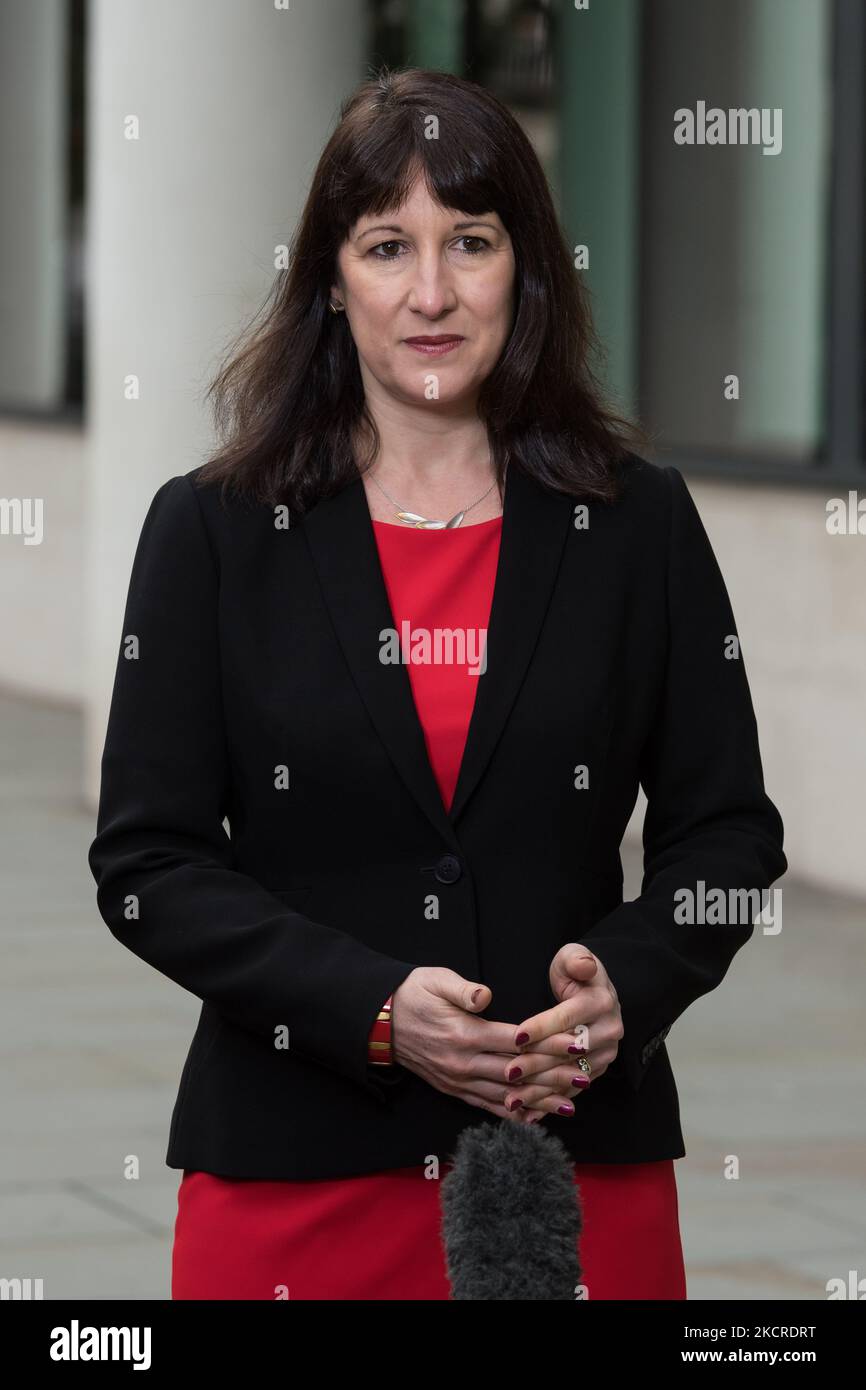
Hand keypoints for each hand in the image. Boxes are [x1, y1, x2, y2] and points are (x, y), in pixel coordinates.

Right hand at [390, 967, 577, 1123]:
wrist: (381, 1022)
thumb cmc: (413, 994)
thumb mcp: (434, 980)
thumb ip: (463, 989)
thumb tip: (486, 996)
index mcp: (463, 1034)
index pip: (516, 1042)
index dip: (548, 1044)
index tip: (575, 1043)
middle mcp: (463, 1063)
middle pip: (517, 1074)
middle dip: (553, 1076)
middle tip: (585, 1076)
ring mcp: (458, 1080)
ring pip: (506, 1096)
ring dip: (540, 1101)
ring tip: (571, 1104)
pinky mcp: (453, 1089)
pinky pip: (487, 1106)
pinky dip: (513, 1113)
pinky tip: (535, 1117)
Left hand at [500, 946, 623, 1115]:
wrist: (595, 993)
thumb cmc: (575, 973)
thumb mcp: (574, 957)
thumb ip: (576, 959)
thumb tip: (583, 965)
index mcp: (601, 1002)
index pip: (568, 1017)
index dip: (542, 1027)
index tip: (517, 1036)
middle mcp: (608, 1030)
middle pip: (568, 1051)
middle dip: (536, 1063)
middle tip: (508, 1073)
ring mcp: (605, 1054)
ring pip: (569, 1075)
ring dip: (540, 1090)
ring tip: (512, 1099)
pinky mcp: (597, 1070)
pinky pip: (572, 1089)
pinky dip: (549, 1102)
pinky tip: (527, 1113)